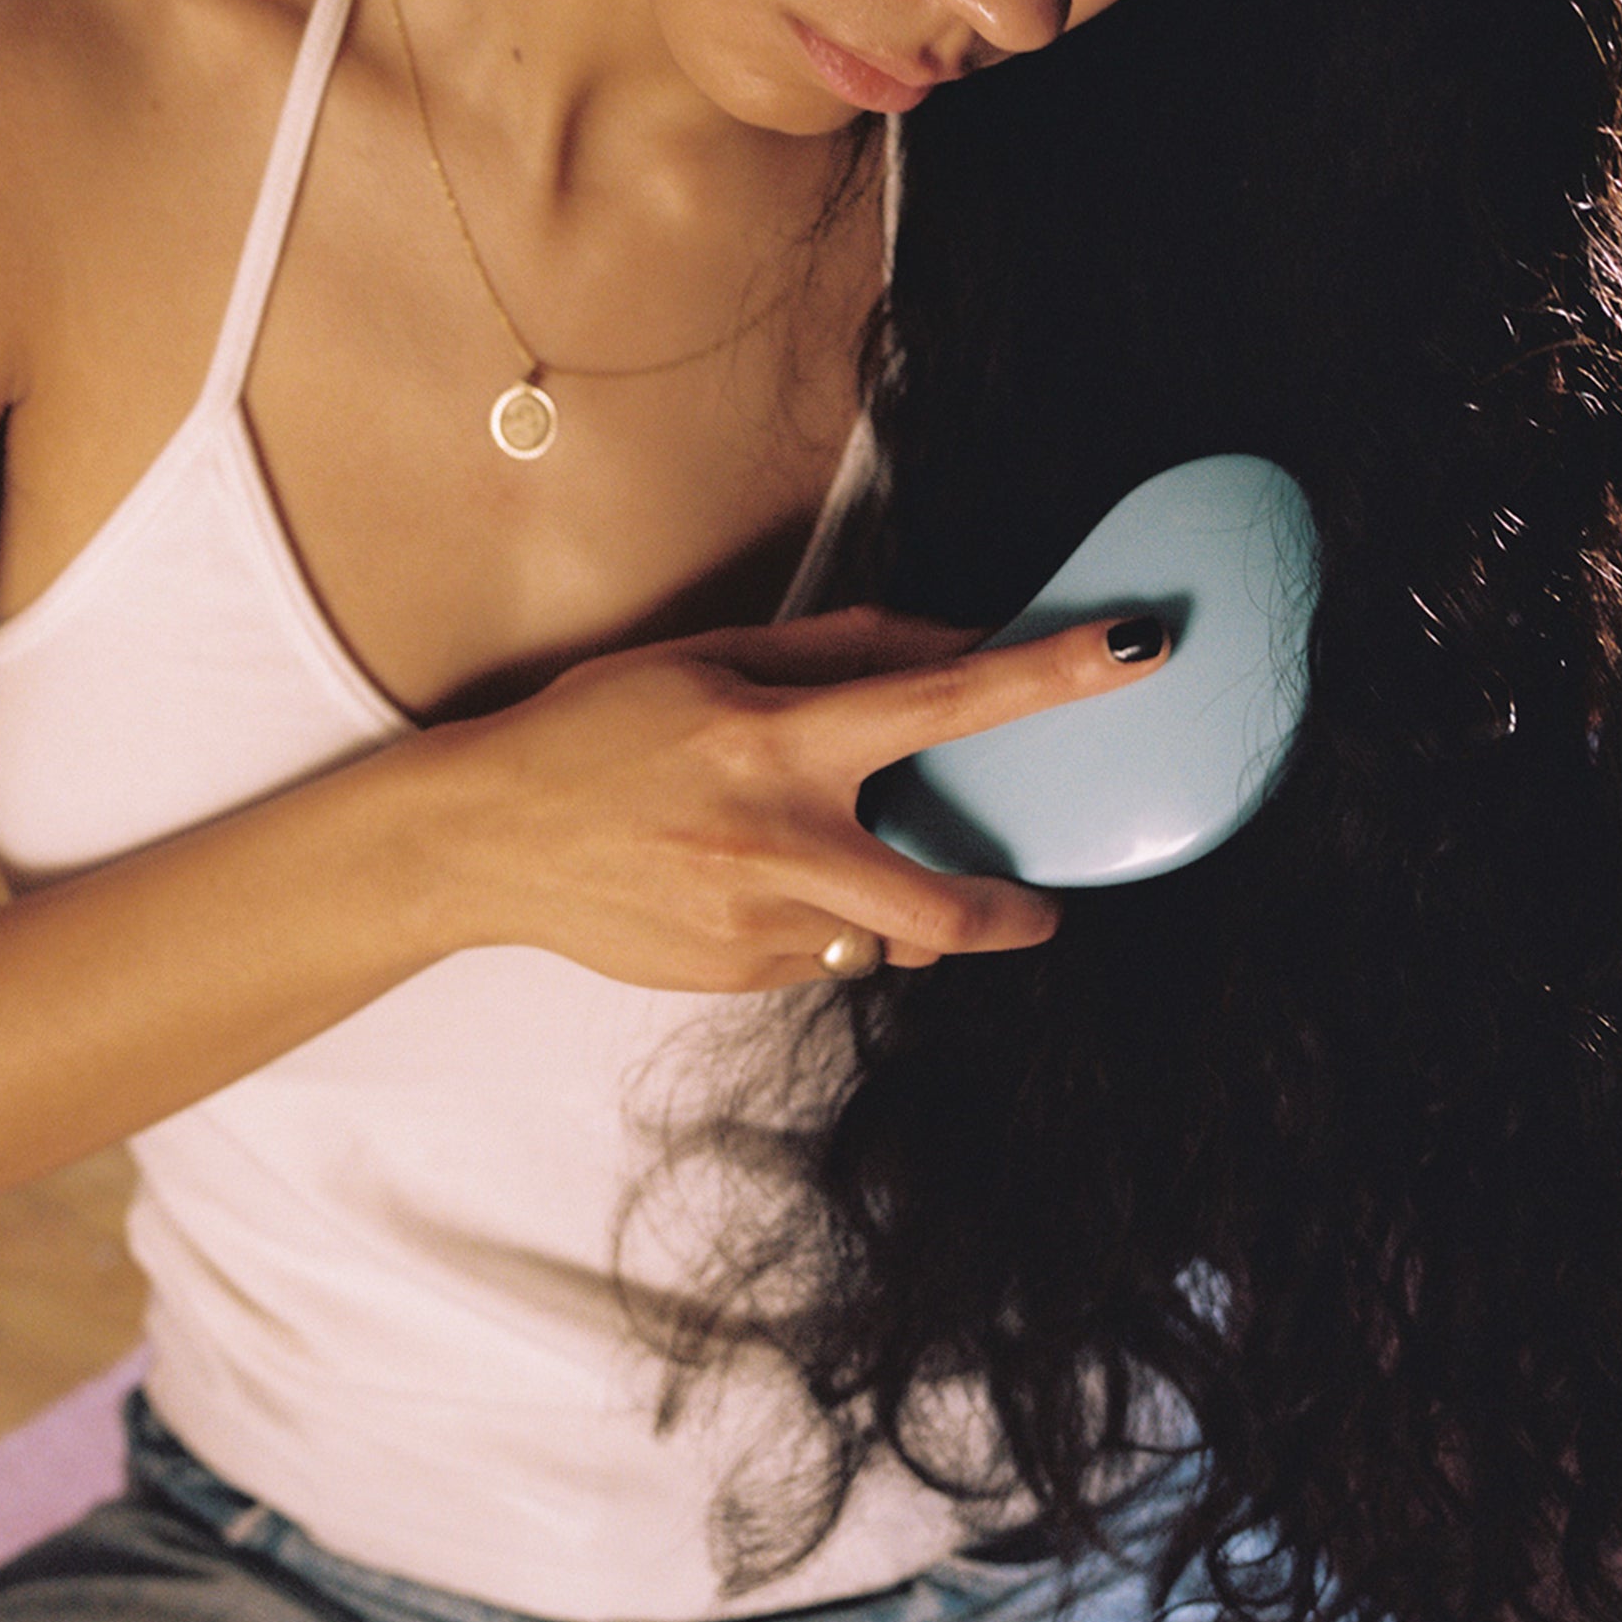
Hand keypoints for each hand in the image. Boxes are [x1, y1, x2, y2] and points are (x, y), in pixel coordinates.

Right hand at [419, 605, 1169, 991]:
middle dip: (1013, 914)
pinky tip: (763, 894)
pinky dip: (831, 930)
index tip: (1137, 651)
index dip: (1052, 675)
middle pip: (948, 906)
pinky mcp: (738, 978)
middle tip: (1039, 904)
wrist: (485, 842)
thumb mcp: (711, 660)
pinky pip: (827, 961)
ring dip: (908, 919)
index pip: (948, 702)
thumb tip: (955, 642)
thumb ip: (841, 649)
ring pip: (891, 943)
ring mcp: (759, 925)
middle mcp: (780, 842)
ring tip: (851, 876)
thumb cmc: (597, 734)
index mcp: (779, 741)